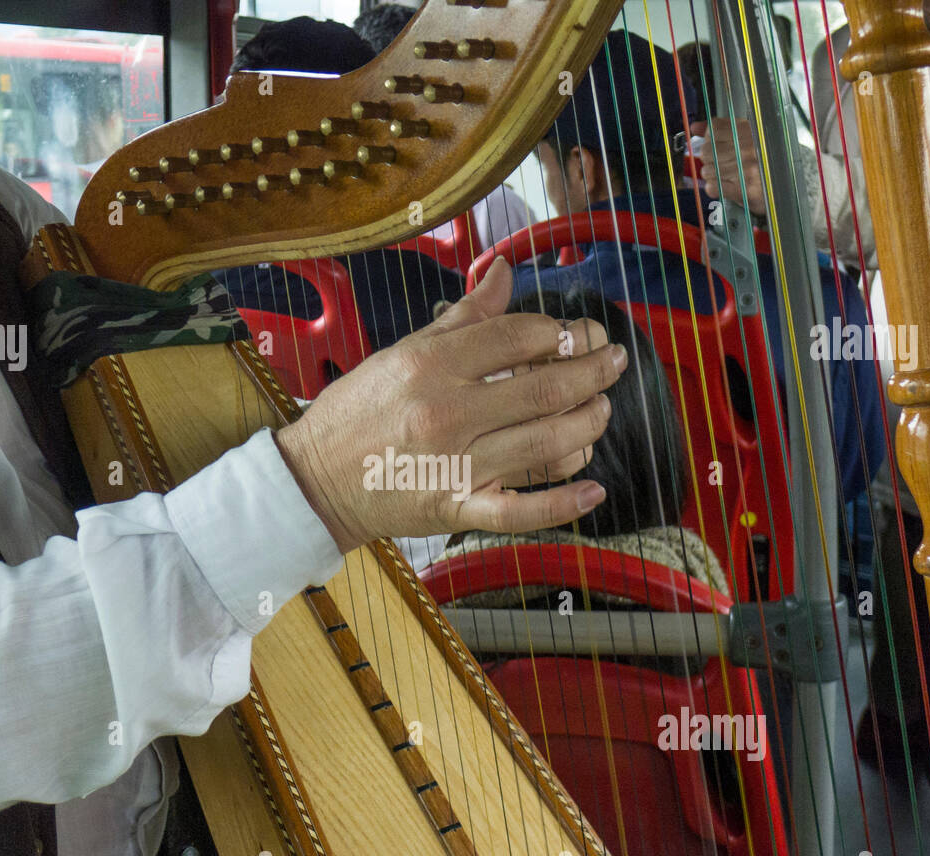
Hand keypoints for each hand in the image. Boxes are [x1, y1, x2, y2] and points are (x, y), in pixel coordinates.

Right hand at [274, 257, 626, 553]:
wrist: (315, 478)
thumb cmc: (359, 410)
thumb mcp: (403, 351)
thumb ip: (462, 316)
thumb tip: (503, 270)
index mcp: (431, 365)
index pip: (517, 337)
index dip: (563, 331)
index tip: (581, 332)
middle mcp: (446, 413)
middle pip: (544, 389)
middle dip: (592, 371)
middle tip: (614, 362)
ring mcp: (454, 466)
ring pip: (545, 443)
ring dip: (588, 424)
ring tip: (602, 408)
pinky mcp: (457, 510)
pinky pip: (521, 511)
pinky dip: (564, 502)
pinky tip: (596, 488)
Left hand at [691, 117, 766, 215]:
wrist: (787, 183)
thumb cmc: (764, 158)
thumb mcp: (747, 136)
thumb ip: (720, 129)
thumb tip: (694, 127)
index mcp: (750, 130)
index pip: (713, 131)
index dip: (711, 141)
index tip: (718, 146)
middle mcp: (749, 147)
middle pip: (707, 151)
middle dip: (710, 159)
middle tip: (723, 164)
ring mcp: (747, 169)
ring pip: (707, 171)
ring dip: (712, 175)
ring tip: (727, 175)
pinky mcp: (745, 189)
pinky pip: (713, 187)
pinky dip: (714, 188)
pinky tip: (726, 185)